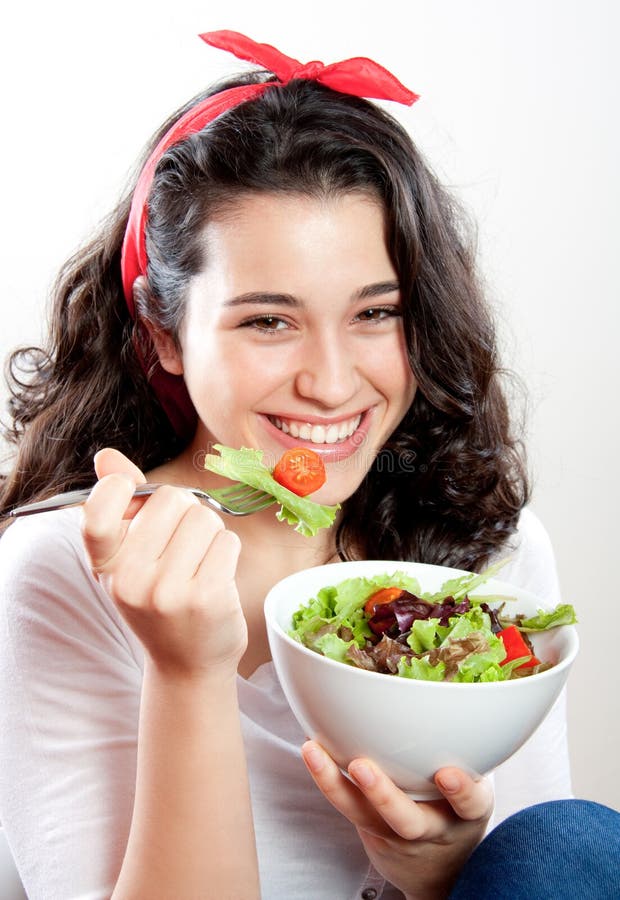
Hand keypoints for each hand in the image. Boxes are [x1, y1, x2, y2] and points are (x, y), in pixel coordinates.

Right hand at [81, 448, 245, 677]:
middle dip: (186, 513)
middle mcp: (129, 579)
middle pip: (171, 499)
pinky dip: (228, 552)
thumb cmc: (160, 600)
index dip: (119, 489)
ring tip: (199, 563)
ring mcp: (167, 591)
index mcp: (106, 564)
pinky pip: (228, 541)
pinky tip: (215, 577)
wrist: (187, 663)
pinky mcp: (205, 597)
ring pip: (205, 518)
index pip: (98, 510)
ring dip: (211, 533)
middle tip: (182, 547)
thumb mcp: (132, 558)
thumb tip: (106, 456)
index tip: (133, 495)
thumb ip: (124, 505)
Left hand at [301, 741, 493, 899]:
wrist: (442, 865)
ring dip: (336, 784)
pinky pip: (346, 806)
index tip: (447, 774)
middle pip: (409, 822)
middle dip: (384, 796)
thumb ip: (468, 745)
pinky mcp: (371, 829)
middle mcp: (431, 826)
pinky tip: (311, 749)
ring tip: (314, 752)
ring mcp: (396, 832)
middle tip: (363, 767)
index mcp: (467, 810)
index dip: (461, 792)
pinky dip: (326, 777)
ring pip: (365, 817)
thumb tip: (453, 679)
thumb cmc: (459, 800)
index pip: (470, 804)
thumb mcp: (478, 780)